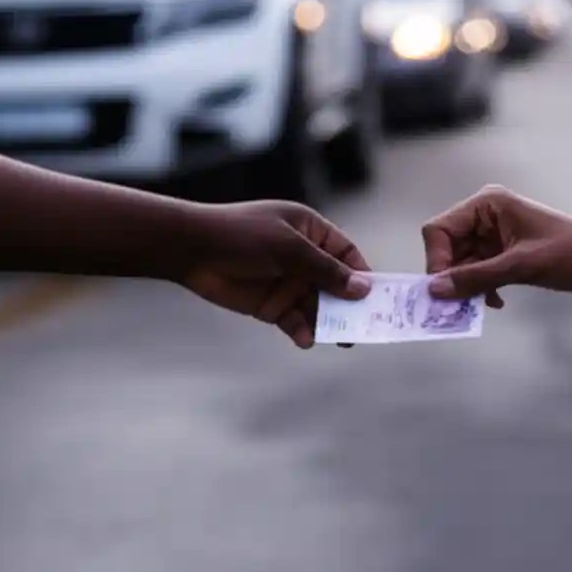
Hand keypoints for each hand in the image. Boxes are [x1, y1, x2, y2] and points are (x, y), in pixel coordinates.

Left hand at [180, 201, 371, 348]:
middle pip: (337, 285)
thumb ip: (326, 270)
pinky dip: (303, 330)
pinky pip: (295, 320)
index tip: (378, 298)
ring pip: (318, 306)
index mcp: (311, 232)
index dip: (363, 275)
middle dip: (350, 305)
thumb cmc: (242, 235)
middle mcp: (303, 258)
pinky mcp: (271, 305)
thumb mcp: (289, 248)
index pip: (347, 255)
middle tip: (367, 327)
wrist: (193, 250)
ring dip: (329, 322)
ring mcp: (288, 282)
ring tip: (342, 339)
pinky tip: (306, 339)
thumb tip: (363, 288)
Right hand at [421, 185, 571, 303]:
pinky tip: (496, 302)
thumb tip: (434, 290)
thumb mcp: (522, 266)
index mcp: (487, 205)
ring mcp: (493, 235)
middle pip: (446, 248)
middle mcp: (485, 216)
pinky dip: (481, 288)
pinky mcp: (503, 253)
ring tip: (480, 305)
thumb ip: (476, 277)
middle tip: (456, 306)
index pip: (439, 230)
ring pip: (461, 264)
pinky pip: (478, 271)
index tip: (444, 289)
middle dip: (451, 277)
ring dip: (467, 286)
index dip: (437, 260)